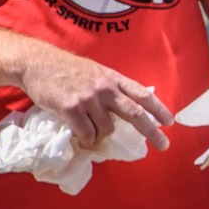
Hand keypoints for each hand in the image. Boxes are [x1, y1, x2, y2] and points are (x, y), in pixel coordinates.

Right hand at [19, 46, 171, 150]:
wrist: (38, 63)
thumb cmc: (67, 68)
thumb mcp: (97, 72)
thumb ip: (113, 87)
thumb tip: (127, 108)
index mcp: (115, 78)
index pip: (143, 94)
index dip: (159, 109)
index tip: (170, 122)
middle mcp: (106, 88)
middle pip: (135, 113)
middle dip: (152, 132)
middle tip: (163, 145)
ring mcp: (90, 99)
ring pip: (107, 129)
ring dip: (101, 136)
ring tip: (91, 132)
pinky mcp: (72, 109)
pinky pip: (87, 133)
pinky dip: (87, 139)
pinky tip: (81, 136)